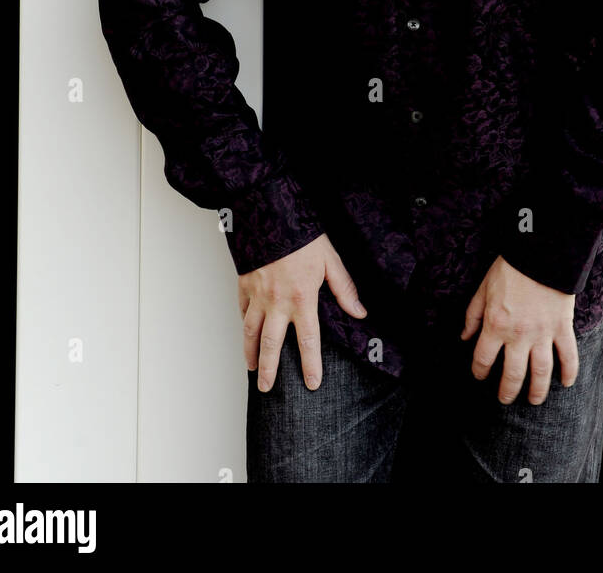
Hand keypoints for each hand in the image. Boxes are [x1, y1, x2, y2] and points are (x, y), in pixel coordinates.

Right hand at [238, 233, 365, 392]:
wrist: (271, 213)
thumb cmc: (303, 237)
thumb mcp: (330, 260)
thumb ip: (344, 289)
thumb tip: (359, 313)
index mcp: (302, 298)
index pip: (308, 341)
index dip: (310, 365)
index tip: (312, 384)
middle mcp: (277, 302)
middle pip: (272, 345)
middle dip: (270, 370)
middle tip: (267, 388)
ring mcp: (258, 295)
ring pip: (251, 332)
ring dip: (250, 353)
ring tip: (251, 369)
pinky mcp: (244, 285)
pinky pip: (242, 311)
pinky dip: (243, 325)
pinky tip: (245, 335)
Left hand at [460, 255, 577, 404]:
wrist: (539, 252)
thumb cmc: (509, 269)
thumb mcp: (483, 289)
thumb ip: (473, 315)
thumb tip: (464, 336)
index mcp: (495, 324)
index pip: (483, 359)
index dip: (479, 371)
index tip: (480, 376)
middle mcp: (518, 335)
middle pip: (512, 374)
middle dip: (507, 391)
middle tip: (506, 399)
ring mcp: (542, 333)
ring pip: (540, 372)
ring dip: (537, 391)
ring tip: (534, 400)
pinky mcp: (562, 327)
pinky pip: (568, 355)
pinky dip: (569, 372)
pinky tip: (565, 383)